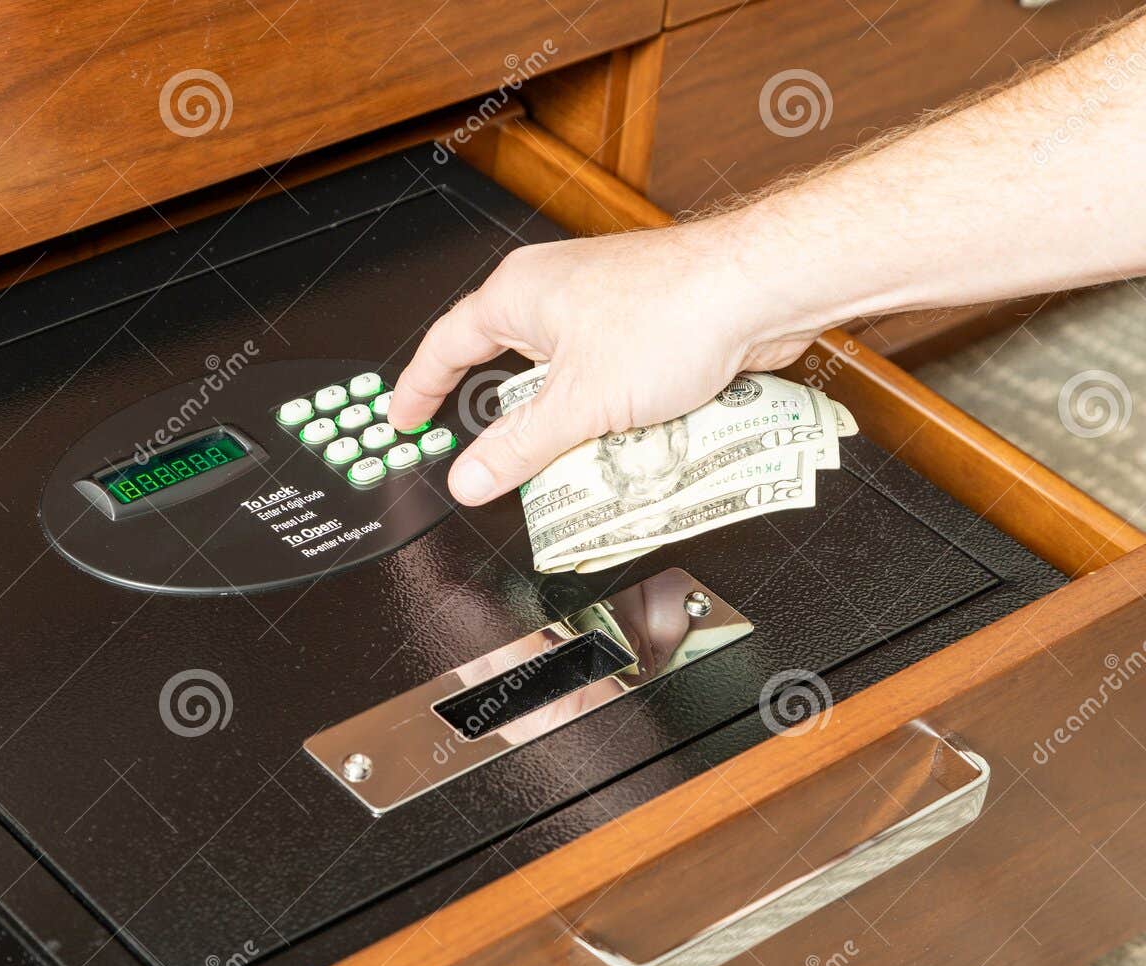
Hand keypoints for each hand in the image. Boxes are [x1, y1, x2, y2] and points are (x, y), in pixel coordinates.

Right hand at [387, 219, 821, 504]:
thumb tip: (470, 477)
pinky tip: (618, 444)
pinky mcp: (641, 322)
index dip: (420, 390)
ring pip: (560, 378)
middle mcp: (554, 291)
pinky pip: (603, 378)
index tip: (405, 421)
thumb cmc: (673, 314)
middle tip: (491, 462)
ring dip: (564, 422)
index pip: (446, 347)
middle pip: (506, 368)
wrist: (759, 288)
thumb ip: (518, 447)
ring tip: (569, 463)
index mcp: (518, 295)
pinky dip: (603, 413)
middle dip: (505, 420)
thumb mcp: (579, 403)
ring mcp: (599, 305)